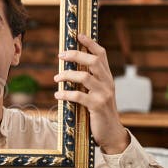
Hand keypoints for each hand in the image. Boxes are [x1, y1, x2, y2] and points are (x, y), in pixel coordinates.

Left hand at [54, 33, 129, 154]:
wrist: (111, 132)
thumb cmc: (100, 111)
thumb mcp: (99, 93)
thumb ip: (90, 81)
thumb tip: (71, 69)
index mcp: (107, 77)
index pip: (101, 54)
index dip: (90, 43)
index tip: (78, 35)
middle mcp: (108, 83)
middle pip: (93, 61)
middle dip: (75, 55)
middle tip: (60, 55)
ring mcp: (104, 94)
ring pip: (85, 77)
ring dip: (67, 75)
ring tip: (56, 78)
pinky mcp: (97, 106)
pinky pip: (79, 96)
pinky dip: (66, 94)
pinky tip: (58, 96)